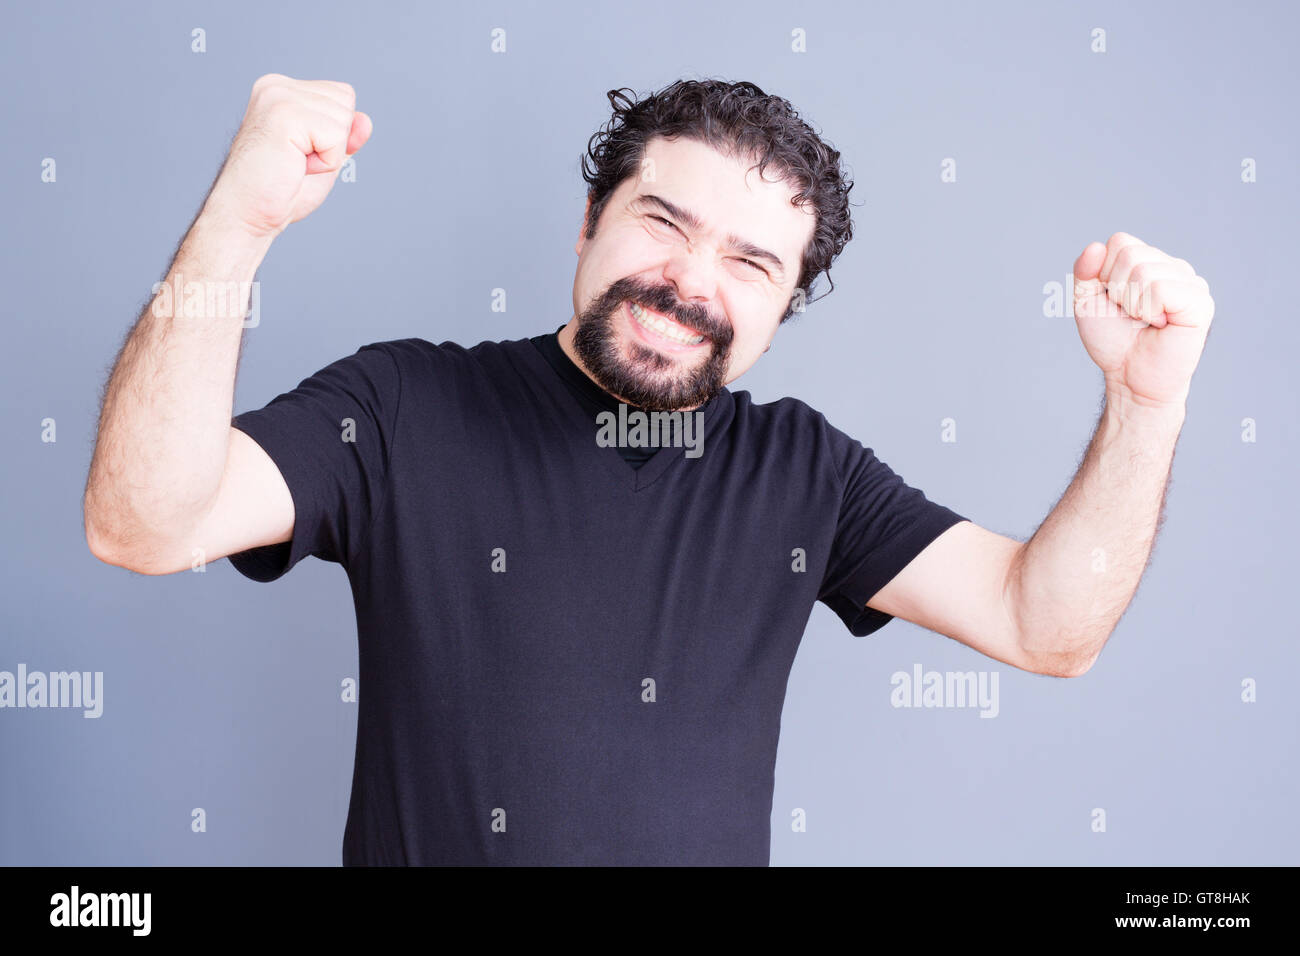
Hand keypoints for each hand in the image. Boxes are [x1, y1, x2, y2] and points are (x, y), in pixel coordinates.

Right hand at [203, 73, 371, 239]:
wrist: (248, 214)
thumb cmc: (280, 190)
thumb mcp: (325, 158)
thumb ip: (345, 137)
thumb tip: (366, 120)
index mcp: (282, 90)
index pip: (342, 95)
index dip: (335, 133)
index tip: (301, 153)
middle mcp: (276, 86)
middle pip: (346, 101)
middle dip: (334, 142)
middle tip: (297, 162)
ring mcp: (277, 97)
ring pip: (343, 119)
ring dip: (328, 153)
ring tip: (294, 164)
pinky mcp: (283, 114)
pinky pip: (335, 136)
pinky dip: (325, 162)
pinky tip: (295, 166)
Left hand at [1072, 232, 1214, 410]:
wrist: (1130, 377)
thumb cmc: (1113, 341)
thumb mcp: (1087, 303)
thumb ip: (1085, 272)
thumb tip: (1095, 247)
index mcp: (1150, 261)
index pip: (1119, 241)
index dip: (1104, 274)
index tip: (1114, 301)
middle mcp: (1173, 266)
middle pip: (1129, 253)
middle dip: (1116, 290)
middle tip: (1131, 315)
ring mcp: (1190, 282)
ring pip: (1143, 270)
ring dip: (1132, 304)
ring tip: (1145, 321)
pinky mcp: (1200, 302)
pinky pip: (1160, 289)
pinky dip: (1148, 310)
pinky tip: (1160, 324)